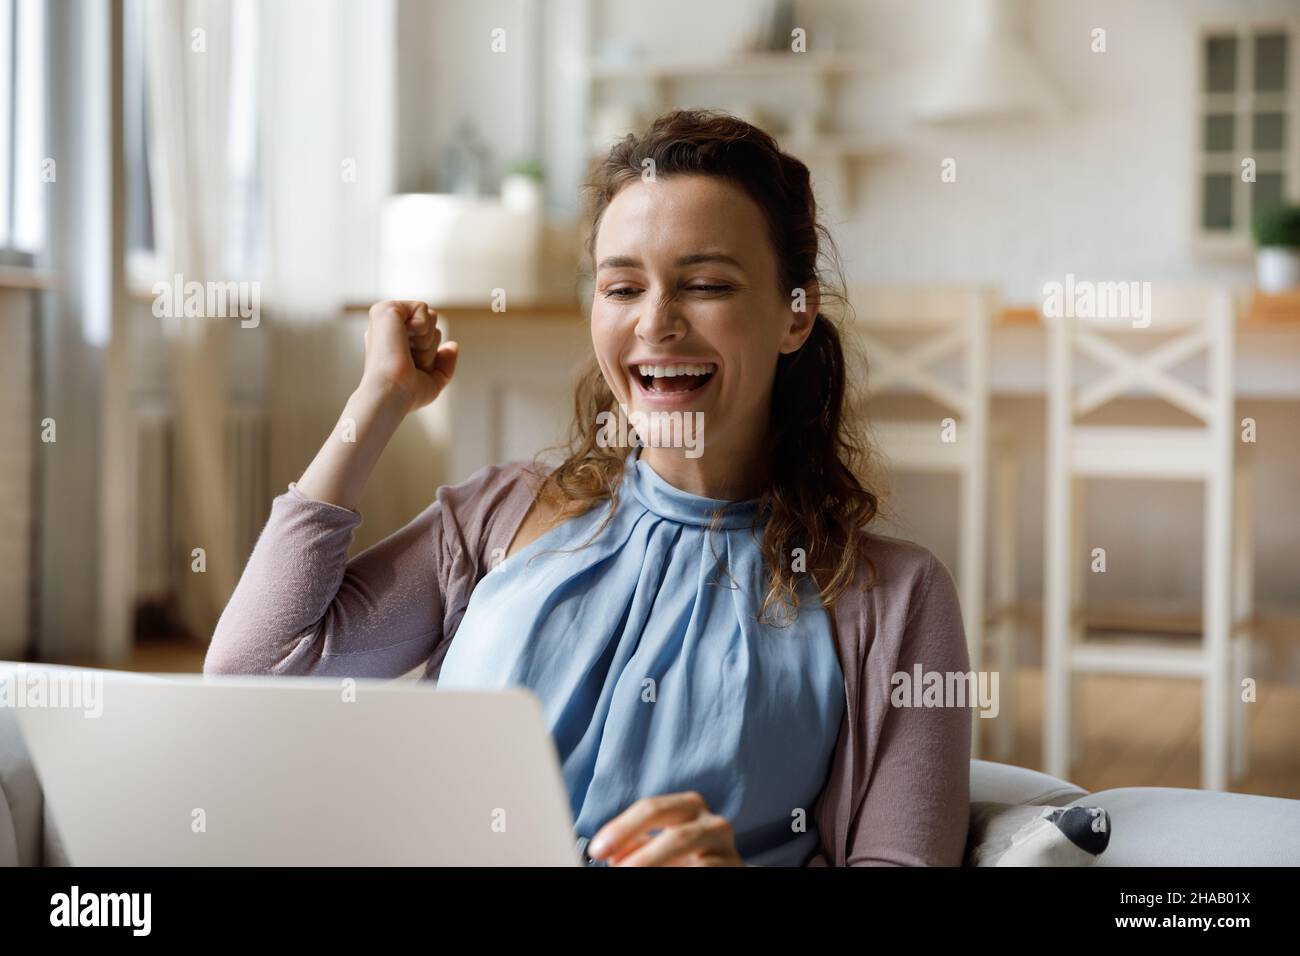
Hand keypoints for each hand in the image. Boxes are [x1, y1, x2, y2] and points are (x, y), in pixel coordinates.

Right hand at [360, 300, 458, 413]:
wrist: (391, 393)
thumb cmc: (406, 394)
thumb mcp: (433, 382)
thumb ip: (444, 364)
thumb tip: (452, 345)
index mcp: (393, 341)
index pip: (429, 337)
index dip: (430, 355)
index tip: (413, 369)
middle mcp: (387, 328)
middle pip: (433, 325)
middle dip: (430, 346)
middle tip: (411, 361)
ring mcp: (385, 318)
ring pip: (431, 316)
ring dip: (427, 340)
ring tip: (406, 353)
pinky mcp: (386, 309)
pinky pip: (422, 308)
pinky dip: (422, 328)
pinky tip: (402, 341)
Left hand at [587, 791, 744, 866]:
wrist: (719, 870)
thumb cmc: (684, 858)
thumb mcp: (657, 847)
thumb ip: (635, 846)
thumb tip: (610, 854)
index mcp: (688, 807)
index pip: (651, 809)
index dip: (621, 829)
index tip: (597, 850)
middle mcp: (713, 823)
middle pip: (677, 835)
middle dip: (644, 857)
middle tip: (614, 869)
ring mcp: (728, 851)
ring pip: (695, 863)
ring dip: (658, 869)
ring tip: (632, 878)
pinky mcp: (735, 869)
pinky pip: (707, 873)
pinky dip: (679, 879)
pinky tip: (664, 883)